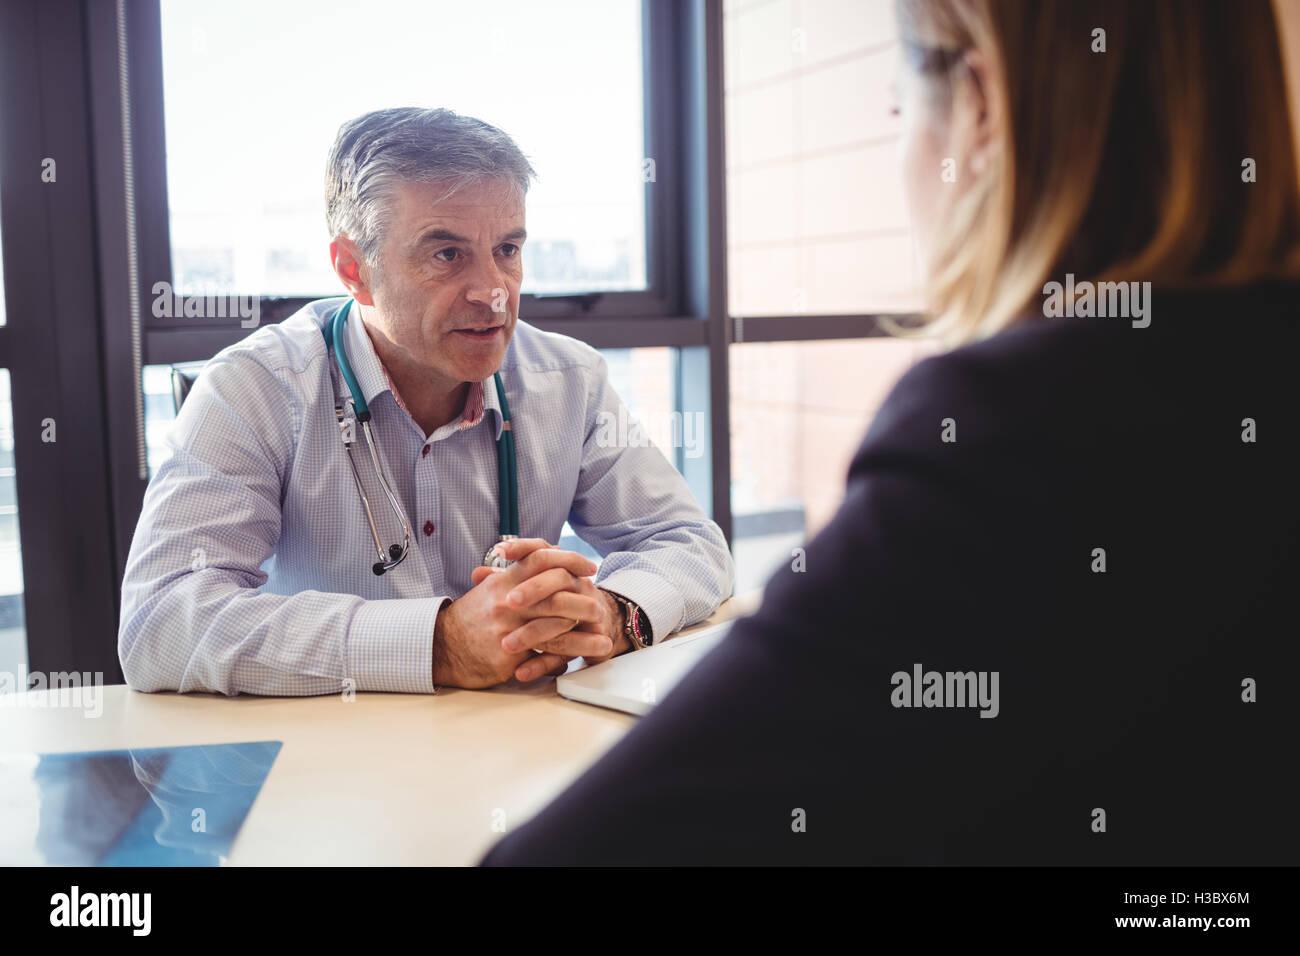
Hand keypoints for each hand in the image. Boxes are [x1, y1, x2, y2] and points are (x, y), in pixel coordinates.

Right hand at [432, 539, 608, 687]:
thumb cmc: (471, 618)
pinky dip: (562, 660)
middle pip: (556, 595)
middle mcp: (506, 601)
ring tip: (604, 643)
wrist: (441, 647)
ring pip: (555, 629)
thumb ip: (517, 574)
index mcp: (504, 581)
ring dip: (584, 638)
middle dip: (584, 602)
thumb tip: (546, 554)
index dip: (569, 560)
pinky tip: (578, 663)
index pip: (541, 558)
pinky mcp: (506, 655)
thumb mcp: (490, 589)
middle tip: (602, 608)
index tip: (589, 567)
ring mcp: (507, 628)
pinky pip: (542, 657)